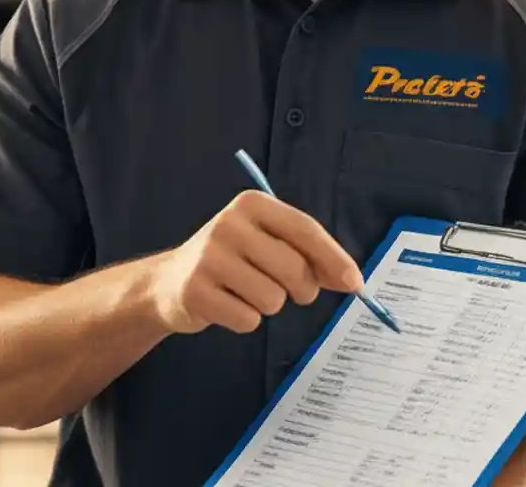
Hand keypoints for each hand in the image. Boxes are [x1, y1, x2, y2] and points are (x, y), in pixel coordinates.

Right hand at [150, 190, 363, 334]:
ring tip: (246, 293)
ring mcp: (208, 257)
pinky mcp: (195, 291)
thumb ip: (308, 256)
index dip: (334, 259)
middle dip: (302, 290)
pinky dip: (245, 320)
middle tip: (289, 292)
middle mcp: (228, 225)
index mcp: (251, 205)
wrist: (170, 281)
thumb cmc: (232, 261)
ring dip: (268, 305)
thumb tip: (351, 281)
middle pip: (293, 269)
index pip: (305, 230)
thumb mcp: (267, 243)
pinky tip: (227, 305)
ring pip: (273, 299)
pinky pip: (247, 319)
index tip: (355, 284)